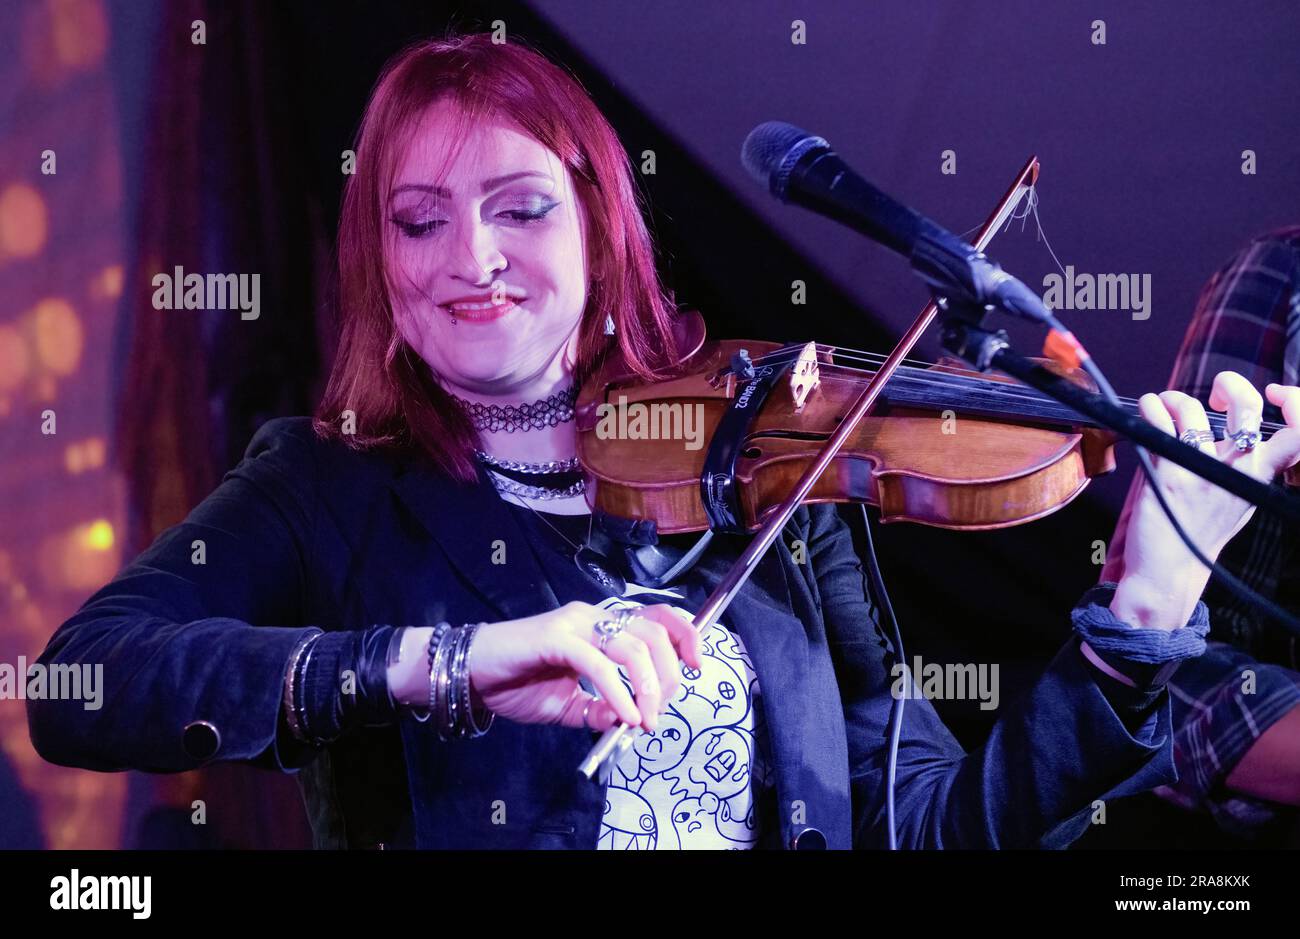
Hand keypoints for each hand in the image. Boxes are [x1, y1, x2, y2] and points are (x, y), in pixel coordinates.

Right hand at [390, 602, 701, 732]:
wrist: (471, 675)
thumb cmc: (517, 684)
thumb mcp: (568, 705)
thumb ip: (599, 710)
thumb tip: (630, 721)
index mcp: (601, 625)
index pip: (656, 616)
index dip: (684, 634)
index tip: (696, 665)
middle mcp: (593, 617)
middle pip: (653, 634)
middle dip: (669, 676)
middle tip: (660, 712)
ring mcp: (575, 623)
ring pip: (633, 646)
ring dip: (648, 688)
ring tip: (644, 720)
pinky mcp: (556, 637)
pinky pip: (600, 664)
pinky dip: (618, 692)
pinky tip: (623, 716)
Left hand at [1113, 371, 1299, 629]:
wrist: (1169, 571)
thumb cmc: (1199, 529)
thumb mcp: (1239, 498)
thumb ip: (1249, 465)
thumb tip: (1240, 424)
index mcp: (1259, 475)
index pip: (1299, 434)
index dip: (1296, 403)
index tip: (1275, 392)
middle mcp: (1237, 472)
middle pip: (1246, 409)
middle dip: (1231, 384)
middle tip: (1216, 393)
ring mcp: (1203, 473)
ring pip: (1192, 411)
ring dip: (1175, 398)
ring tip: (1166, 405)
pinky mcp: (1170, 477)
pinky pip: (1160, 426)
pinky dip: (1153, 408)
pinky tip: (1150, 409)